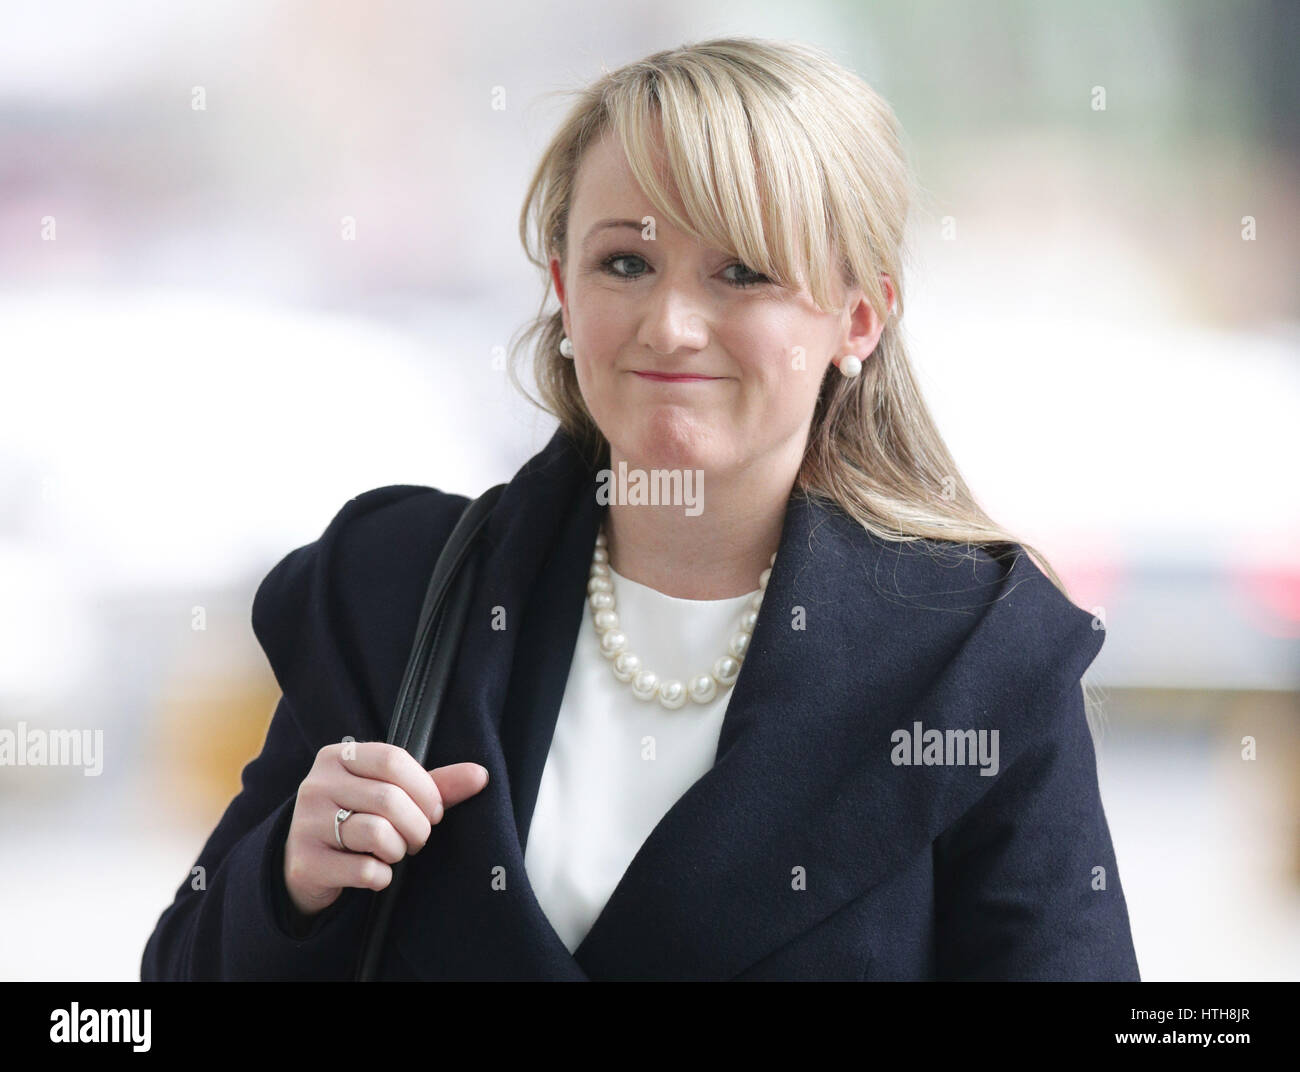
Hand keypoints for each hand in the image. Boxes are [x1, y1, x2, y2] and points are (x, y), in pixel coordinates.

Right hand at [283, 742, 488, 918]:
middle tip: (419, 839)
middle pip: (388, 799)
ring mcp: (306, 824)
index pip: (392, 760)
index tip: (435, 811)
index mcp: (339, 756)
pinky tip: (377, 872)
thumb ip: (436, 784)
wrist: (308, 863)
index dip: (425, 788)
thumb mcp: (393, 793)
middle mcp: (316, 785)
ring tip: (396, 852)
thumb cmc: (358, 818)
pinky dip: (382, 876)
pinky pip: (363, 870)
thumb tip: (481, 775)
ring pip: (376, 833)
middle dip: (418, 826)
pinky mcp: (305, 863)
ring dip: (399, 850)